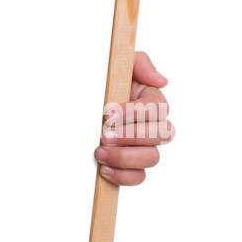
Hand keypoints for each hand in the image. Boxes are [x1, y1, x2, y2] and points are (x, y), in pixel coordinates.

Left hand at [94, 51, 173, 185]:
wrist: (80, 110)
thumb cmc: (101, 87)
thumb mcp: (118, 68)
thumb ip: (140, 64)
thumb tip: (161, 81)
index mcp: (152, 101)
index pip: (157, 108)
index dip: (133, 112)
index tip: (107, 114)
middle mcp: (154, 125)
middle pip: (160, 135)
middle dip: (130, 136)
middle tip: (104, 135)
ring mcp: (146, 148)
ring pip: (152, 158)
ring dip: (124, 157)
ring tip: (99, 152)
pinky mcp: (134, 166)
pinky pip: (139, 177)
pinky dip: (123, 176)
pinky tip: (104, 169)